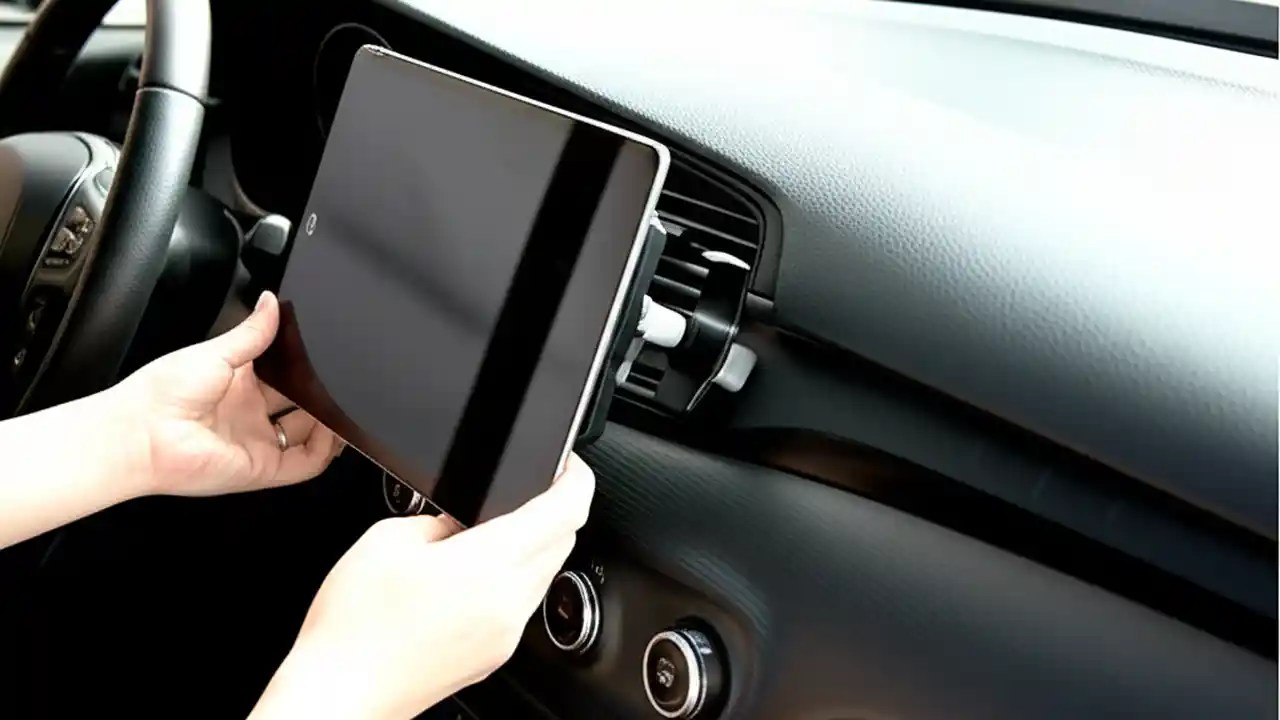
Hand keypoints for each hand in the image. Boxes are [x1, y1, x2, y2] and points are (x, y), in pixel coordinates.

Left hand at [110, 291, 339, 496]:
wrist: (141, 434)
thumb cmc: (161, 393)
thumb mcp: (215, 351)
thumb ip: (252, 332)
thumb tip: (271, 302)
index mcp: (237, 385)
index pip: (284, 376)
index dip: (307, 368)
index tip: (327, 354)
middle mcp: (249, 415)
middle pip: (300, 404)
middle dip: (323, 393)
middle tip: (343, 378)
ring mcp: (258, 442)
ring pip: (308, 435)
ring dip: (330, 422)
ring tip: (348, 403)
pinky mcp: (263, 468)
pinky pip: (305, 464)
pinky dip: (326, 450)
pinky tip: (336, 431)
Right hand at [251, 455, 595, 719]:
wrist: (341, 691)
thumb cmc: (354, 625)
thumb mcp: (389, 538)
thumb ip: (439, 517)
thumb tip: (461, 521)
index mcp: (490, 563)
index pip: (565, 511)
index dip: (576, 478)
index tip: (569, 465)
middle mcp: (509, 601)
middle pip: (563, 541)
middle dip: (555, 510)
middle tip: (527, 491)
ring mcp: (506, 633)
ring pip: (545, 574)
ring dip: (535, 546)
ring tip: (488, 534)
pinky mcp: (495, 655)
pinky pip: (523, 605)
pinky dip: (513, 580)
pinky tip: (472, 576)